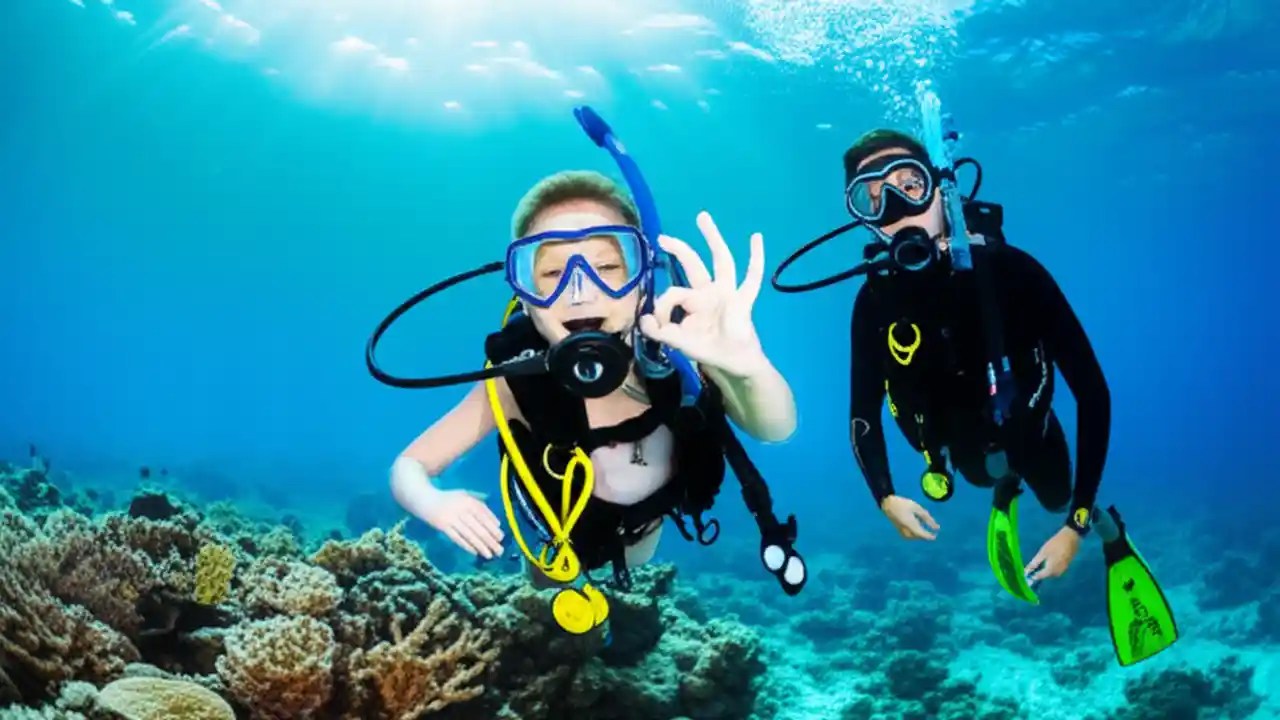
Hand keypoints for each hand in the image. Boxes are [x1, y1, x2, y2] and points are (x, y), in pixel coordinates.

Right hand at [416, 489, 504, 558]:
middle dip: (490, 539)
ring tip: (489, 555)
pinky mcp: (442, 526)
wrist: (424, 499)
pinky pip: (456, 538)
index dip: (493, 526)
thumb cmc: (448, 498)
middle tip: (499, 550)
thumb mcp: (464, 494)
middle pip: (478, 526)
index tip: (501, 536)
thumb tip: (495, 521)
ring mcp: (451, 518)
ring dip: (480, 546)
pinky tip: (475, 552)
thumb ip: (479, 503)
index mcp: (468, 500)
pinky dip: (466, 545)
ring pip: (469, 534)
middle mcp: (460, 508)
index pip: (484, 514)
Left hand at [638, 211, 768, 378]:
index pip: (674, 292)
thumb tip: (644, 320)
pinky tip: (756, 238)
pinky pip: (752, 278)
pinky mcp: (742, 301)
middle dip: (678, 249)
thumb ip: (660, 332)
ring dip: (713, 238)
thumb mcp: (679, 342)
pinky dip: (756, 259)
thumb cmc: (707, 349)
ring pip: (721, 261)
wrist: (732, 363)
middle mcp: (709, 292)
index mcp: (693, 300)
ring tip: (702, 217)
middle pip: (693, 264)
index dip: (663, 306)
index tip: (659, 325)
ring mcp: (727, 293)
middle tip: (661, 238)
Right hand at [880, 495, 939, 540]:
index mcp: (912, 526)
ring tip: (923, 528)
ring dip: (919, 534)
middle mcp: (907, 531)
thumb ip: (927, 518)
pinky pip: (909, 535)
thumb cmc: (903, 504)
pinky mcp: (899, 530)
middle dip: (925, 534)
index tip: (935, 535)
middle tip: (930, 529)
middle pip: (918, 537)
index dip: (930, 536)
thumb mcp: (917, 508)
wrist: (888, 504)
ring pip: (914, 537)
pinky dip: (914, 533)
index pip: (923, 535)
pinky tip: (915, 527)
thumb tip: (937, 527)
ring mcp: (902, 532)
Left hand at [1025, 526, 1081, 583]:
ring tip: (1043, 561)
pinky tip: (1050, 559)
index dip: (1033, 574)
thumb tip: (1027, 570)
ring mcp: (1064, 569)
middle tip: (1035, 565)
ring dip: (1046, 569)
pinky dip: (1052, 566)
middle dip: (1040, 572)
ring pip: (1052, 573)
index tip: (1028, 571)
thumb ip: (1035, 563)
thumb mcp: (1043, 552)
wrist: (1071, 538)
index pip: (1040, 576)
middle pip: (1047, 575)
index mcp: (1051, 570)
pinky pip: (1057, 569)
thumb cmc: (1055, 544)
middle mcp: (1058, 572)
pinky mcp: (1067, 565)